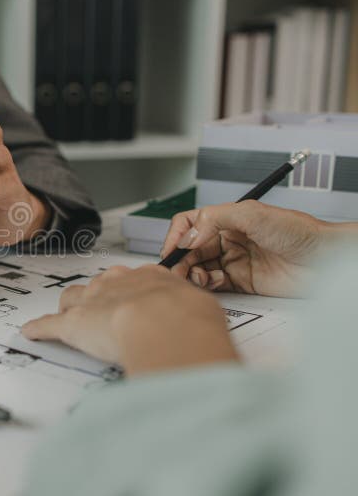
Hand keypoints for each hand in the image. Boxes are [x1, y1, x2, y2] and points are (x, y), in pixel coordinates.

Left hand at [22, 265, 237, 375]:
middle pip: (98, 286)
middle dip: (97, 298)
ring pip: (72, 299)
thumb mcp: (200, 309)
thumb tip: (199, 325)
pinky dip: (40, 329)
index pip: (132, 281)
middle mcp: (116, 283)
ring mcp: (92, 301)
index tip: (132, 302)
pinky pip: (49, 324)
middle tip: (101, 313)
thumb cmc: (188, 315)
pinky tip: (31, 332)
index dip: (130, 293)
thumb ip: (192, 314)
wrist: (164, 322)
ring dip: (69, 310)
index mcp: (147, 277)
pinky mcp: (72, 324)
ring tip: (65, 319)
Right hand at [161, 201, 331, 296]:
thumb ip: (214, 219)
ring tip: (197, 277)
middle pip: (189, 249)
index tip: (171, 250)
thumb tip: (188, 236)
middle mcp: (227, 239)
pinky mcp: (240, 282)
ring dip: (191, 273)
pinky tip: (211, 282)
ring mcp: (233, 261)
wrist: (326, 260)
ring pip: (198, 267)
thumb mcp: (253, 214)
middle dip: (180, 260)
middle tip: (177, 271)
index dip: (176, 237)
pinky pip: (212, 284)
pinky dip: (206, 284)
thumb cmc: (299, 232)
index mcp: (226, 220)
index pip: (189, 225)